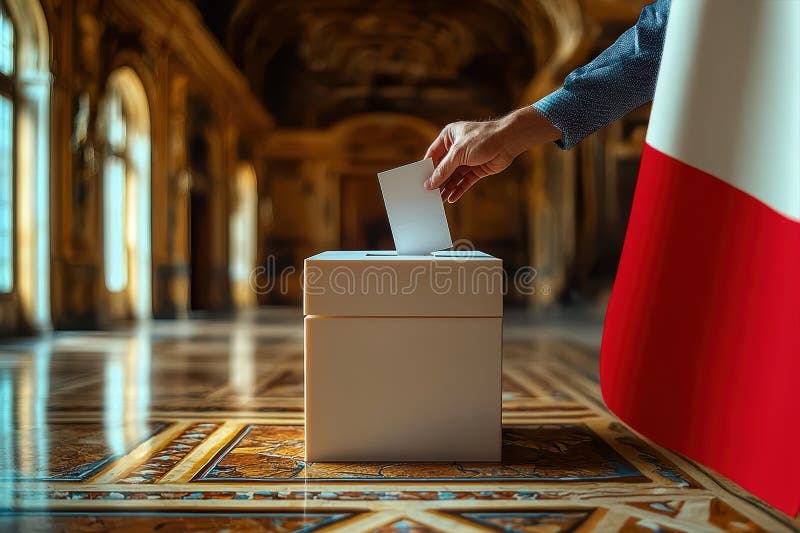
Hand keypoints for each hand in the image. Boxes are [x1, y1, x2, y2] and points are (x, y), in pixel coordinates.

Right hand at [424, 106, 561, 202]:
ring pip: (453, 177)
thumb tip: (429, 183)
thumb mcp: (458, 154)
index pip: (433, 155)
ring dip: (447, 188)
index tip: (420, 182)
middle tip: (429, 195)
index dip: (427, 169)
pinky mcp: (477, 169)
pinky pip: (464, 182)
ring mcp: (467, 160)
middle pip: (443, 168)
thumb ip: (443, 170)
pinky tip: (451, 198)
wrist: (509, 141)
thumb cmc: (483, 138)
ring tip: (439, 201)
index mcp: (449, 137)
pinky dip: (458, 190)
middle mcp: (456, 148)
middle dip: (437, 181)